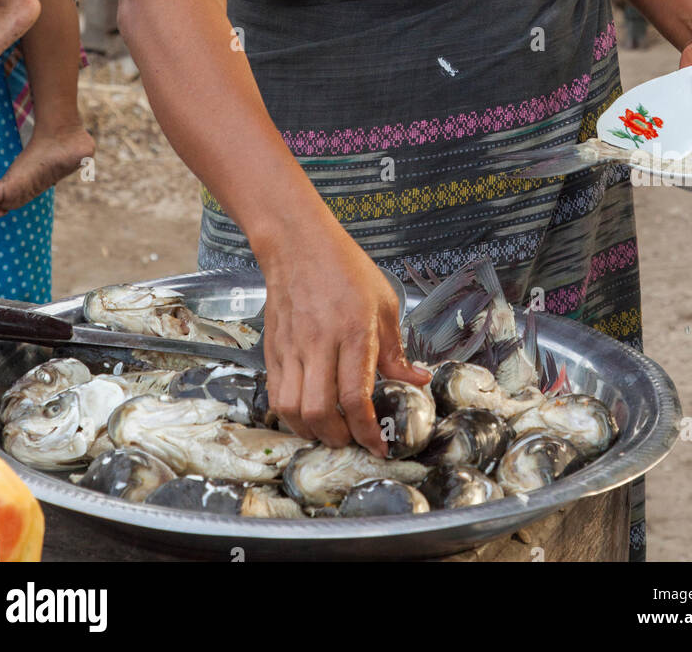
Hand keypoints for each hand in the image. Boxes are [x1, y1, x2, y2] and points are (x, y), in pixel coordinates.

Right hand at [261, 216, 430, 455]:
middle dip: (339, 439)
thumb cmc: (344, 268)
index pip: (356, 396)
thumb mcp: (384, 303)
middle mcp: (319, 343)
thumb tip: (418, 382)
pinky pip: (276, 395)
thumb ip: (396, 351)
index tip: (379, 446)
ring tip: (330, 432)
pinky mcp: (274, 349)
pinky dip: (292, 415)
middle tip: (354, 441)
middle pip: (319, 411)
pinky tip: (308, 414)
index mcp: (353, 332)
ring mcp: (292, 348)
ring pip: (292, 409)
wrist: (298, 244)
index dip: (368, 431)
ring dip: (311, 431)